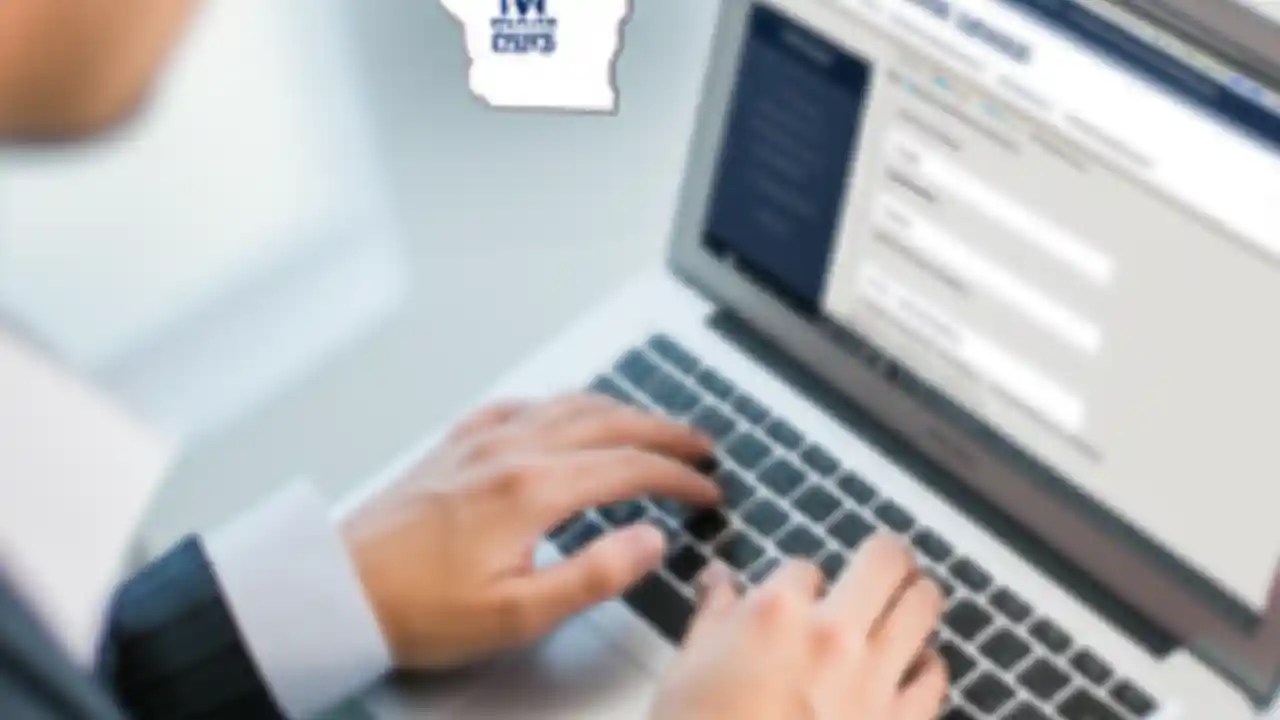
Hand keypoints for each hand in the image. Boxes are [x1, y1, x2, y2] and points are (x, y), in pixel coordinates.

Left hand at [340, 394, 720, 668]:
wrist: (337, 589)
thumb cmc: (416, 609)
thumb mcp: (515, 614)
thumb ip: (593, 576)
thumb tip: (651, 541)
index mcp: (533, 490)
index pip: (630, 468)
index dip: (679, 478)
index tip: (707, 492)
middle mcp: (512, 451)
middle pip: (609, 422)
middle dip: (664, 431)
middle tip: (700, 447)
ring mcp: (481, 442)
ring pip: (568, 404)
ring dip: (620, 409)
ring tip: (650, 424)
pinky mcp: (455, 447)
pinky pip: (520, 407)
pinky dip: (558, 404)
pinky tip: (560, 414)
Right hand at [653, 535, 947, 719]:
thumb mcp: (686, 671)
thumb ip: (712, 617)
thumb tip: (720, 579)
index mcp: (776, 612)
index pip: (804, 566)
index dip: (801, 580)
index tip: (797, 597)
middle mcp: (835, 633)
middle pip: (887, 560)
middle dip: (885, 556)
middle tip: (882, 565)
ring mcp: (876, 678)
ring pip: (924, 605)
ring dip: (915, 598)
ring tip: (907, 602)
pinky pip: (935, 676)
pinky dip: (925, 665)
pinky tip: (911, 667)